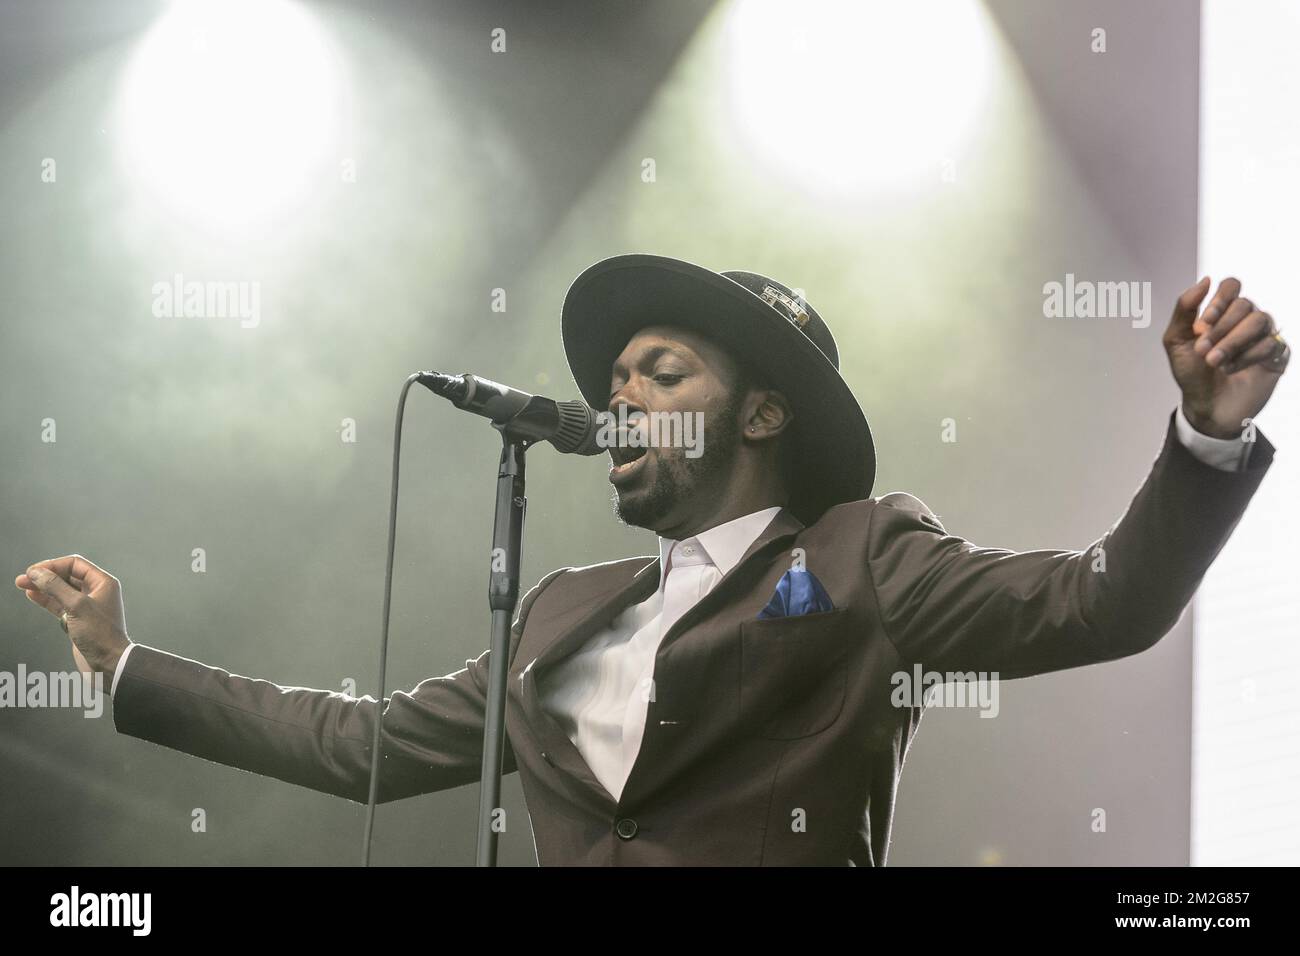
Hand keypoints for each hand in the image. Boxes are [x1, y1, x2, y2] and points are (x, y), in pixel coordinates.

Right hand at [15, 555, 130, 677]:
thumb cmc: (100, 634)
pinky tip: (32, 595)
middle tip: (23, 577)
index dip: (53, 565)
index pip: (75, 564)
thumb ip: (56, 587)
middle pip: (67, 576)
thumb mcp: (76, 606)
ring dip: (42, 587)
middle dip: (45, 575)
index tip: (33, 571)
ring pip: (61, 590)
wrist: (108, 664)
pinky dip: (46, 599)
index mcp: (103, 583)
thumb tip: (37, 572)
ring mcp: (86, 606)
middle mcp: (96, 592)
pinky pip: (59, 604)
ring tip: (21, 584)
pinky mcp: (77, 619)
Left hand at [1164, 276, 1289, 439]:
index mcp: (1222, 312)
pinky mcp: (1277, 355)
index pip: (1231, 286)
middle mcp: (1246, 320)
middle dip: (1221, 328)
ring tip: (1215, 362)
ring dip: (1233, 342)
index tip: (1203, 323)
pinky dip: (1248, 357)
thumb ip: (1184, 309)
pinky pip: (1272, 343)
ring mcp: (1264, 336)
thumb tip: (1204, 281)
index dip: (1220, 299)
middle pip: (1245, 304)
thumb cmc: (1191, 373)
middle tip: (1203, 351)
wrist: (1205, 406)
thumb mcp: (1176, 341)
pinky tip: (1232, 370)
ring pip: (1261, 320)